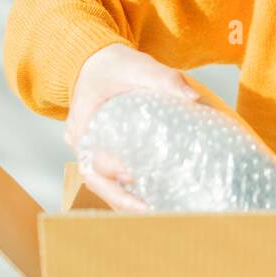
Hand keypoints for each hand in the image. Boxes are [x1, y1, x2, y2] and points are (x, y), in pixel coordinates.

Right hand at [65, 41, 202, 211]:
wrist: (97, 62)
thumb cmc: (116, 65)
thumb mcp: (139, 66)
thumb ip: (165, 79)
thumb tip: (193, 99)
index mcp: (83, 123)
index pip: (94, 157)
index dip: (114, 171)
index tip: (136, 176)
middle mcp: (82, 142)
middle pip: (96, 180)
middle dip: (121, 200)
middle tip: (152, 210)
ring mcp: (90, 151)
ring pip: (102, 185)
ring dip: (125, 201)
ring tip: (156, 214)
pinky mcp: (102, 153)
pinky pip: (110, 179)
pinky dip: (128, 192)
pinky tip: (153, 202)